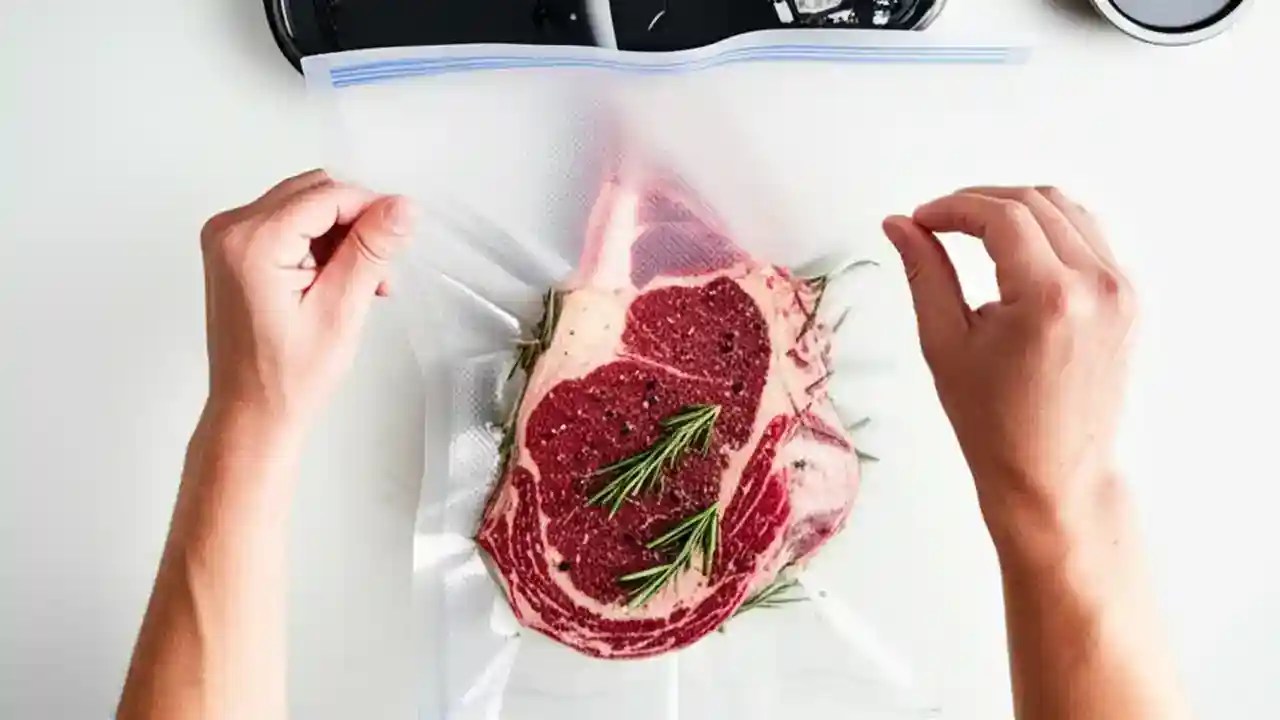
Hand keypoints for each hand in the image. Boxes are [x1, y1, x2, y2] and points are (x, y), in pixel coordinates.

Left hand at [199, 170, 413, 445]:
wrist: (252, 413)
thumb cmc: (288, 378)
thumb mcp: (341, 311)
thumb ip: (370, 250)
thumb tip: (401, 207)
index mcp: (253, 243)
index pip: (327, 194)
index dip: (370, 209)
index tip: (397, 239)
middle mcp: (231, 230)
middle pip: (313, 191)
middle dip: (355, 222)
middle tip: (379, 269)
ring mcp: (227, 239)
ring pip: (304, 205)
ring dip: (341, 234)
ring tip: (362, 283)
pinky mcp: (233, 250)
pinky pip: (288, 224)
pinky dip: (319, 243)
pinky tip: (338, 280)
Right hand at [883, 187, 1135, 552]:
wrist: (1055, 476)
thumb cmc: (996, 425)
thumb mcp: (945, 344)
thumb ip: (924, 272)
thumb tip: (900, 224)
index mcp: (1050, 298)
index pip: (1001, 215)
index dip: (953, 207)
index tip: (921, 219)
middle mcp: (1097, 286)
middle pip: (1036, 202)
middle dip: (980, 202)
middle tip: (939, 221)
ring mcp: (1121, 292)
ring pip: (1068, 210)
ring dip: (1017, 209)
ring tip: (974, 232)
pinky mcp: (1130, 301)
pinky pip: (1091, 238)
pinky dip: (1050, 231)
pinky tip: (1015, 253)